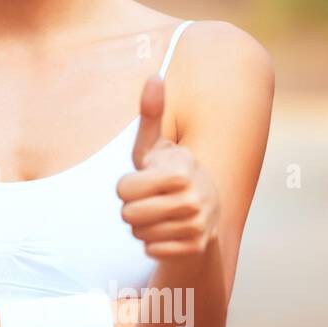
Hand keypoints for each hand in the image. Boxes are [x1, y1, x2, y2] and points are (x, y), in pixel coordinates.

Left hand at [116, 75, 219, 261]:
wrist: (204, 212)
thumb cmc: (167, 173)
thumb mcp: (155, 145)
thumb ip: (152, 114)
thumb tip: (154, 76)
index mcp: (180, 171)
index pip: (122, 188)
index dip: (125, 186)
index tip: (142, 180)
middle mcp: (194, 198)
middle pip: (127, 214)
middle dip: (131, 208)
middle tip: (149, 201)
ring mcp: (198, 225)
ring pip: (138, 234)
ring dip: (142, 227)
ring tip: (159, 214)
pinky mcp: (195, 247)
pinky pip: (151, 250)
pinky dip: (153, 244)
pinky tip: (168, 232)